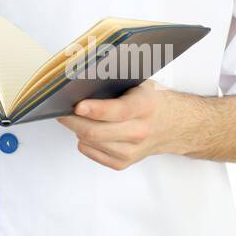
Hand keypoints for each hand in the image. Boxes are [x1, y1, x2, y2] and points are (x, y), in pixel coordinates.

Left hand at [55, 80, 187, 170]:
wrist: (175, 127)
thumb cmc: (153, 101)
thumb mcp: (141, 84)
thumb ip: (117, 80)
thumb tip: (84, 72)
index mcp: (144, 107)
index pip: (118, 111)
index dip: (95, 109)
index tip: (77, 105)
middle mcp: (139, 131)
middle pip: (95, 131)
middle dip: (72, 119)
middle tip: (60, 108)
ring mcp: (131, 150)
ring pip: (90, 142)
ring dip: (75, 128)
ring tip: (72, 116)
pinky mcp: (123, 162)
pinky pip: (91, 152)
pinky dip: (83, 140)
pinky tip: (86, 129)